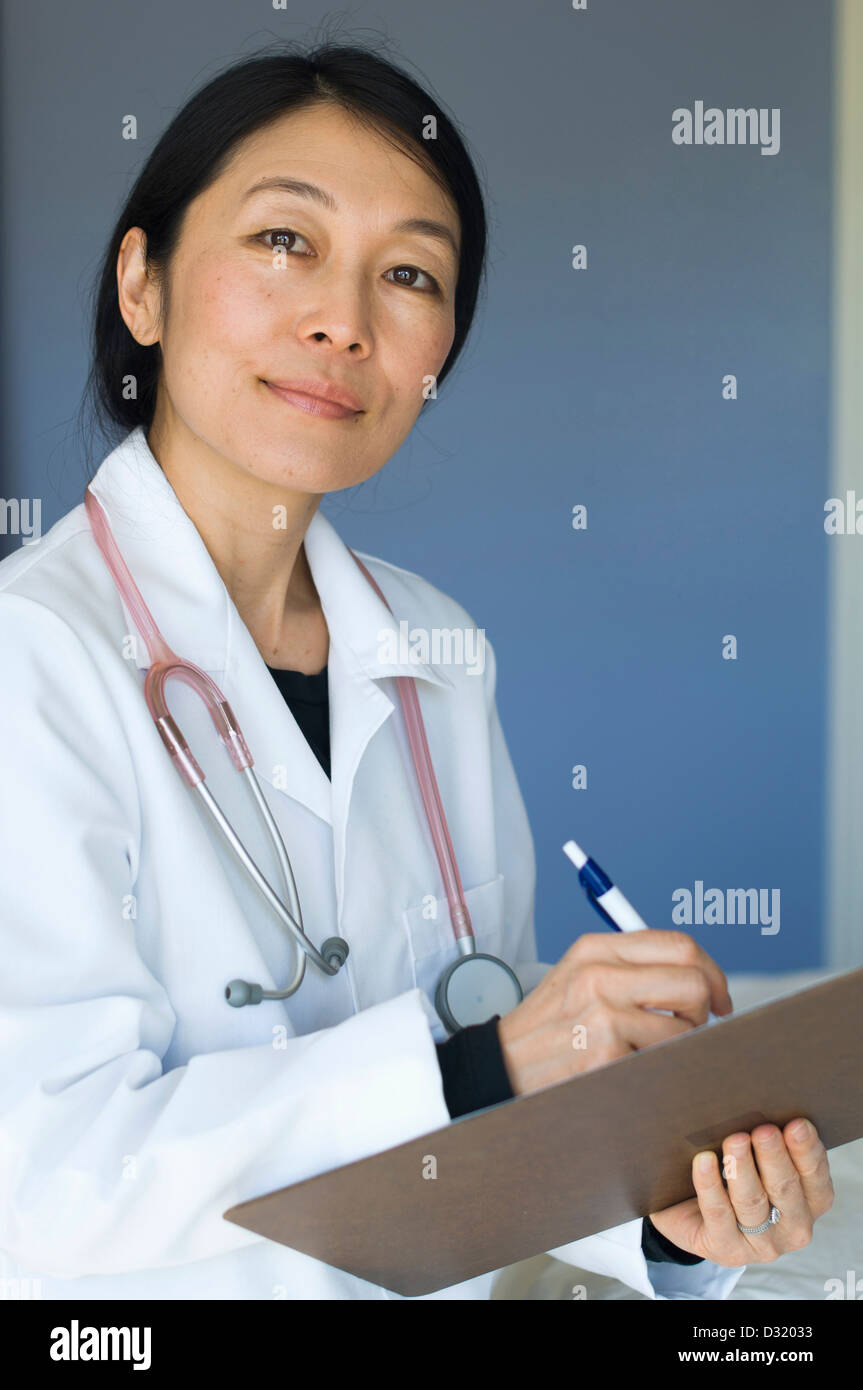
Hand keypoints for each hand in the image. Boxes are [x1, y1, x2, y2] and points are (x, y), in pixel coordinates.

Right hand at [497, 930, 732, 1095]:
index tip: (718, 995)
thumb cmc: (549, 1026)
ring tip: (651, 1049)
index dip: (711, 972)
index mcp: (596, 949)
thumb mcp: (579, 975)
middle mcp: (599, 975)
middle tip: (691, 1025)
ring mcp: (602, 1014)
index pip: (678, 945)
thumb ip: (630, 966)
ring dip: (680, 1044)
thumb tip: (695, 973)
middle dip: (705, 1008)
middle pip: (692, 981)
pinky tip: (631, 1066)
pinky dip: (658, 1066)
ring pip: (684, 1026)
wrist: (502, 1065)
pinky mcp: (605, 1053)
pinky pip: (663, 1059)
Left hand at [648, 1119, 833, 1264]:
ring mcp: (761, 1244)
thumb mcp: (759, 1160)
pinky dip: (710, 1185)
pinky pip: (718, 1214)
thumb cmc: (734, 1176)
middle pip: (786, 1189)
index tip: (796, 1124)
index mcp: (810, 1202)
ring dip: (742, 1170)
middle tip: (763, 1130)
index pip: (816, 1178)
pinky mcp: (726, 1250)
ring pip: (752, 1203)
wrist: (694, 1213)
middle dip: (774, 1157)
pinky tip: (704, 1161)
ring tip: (734, 1141)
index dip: (807, 1151)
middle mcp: (793, 1227)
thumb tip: (762, 1104)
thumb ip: (769, 1140)